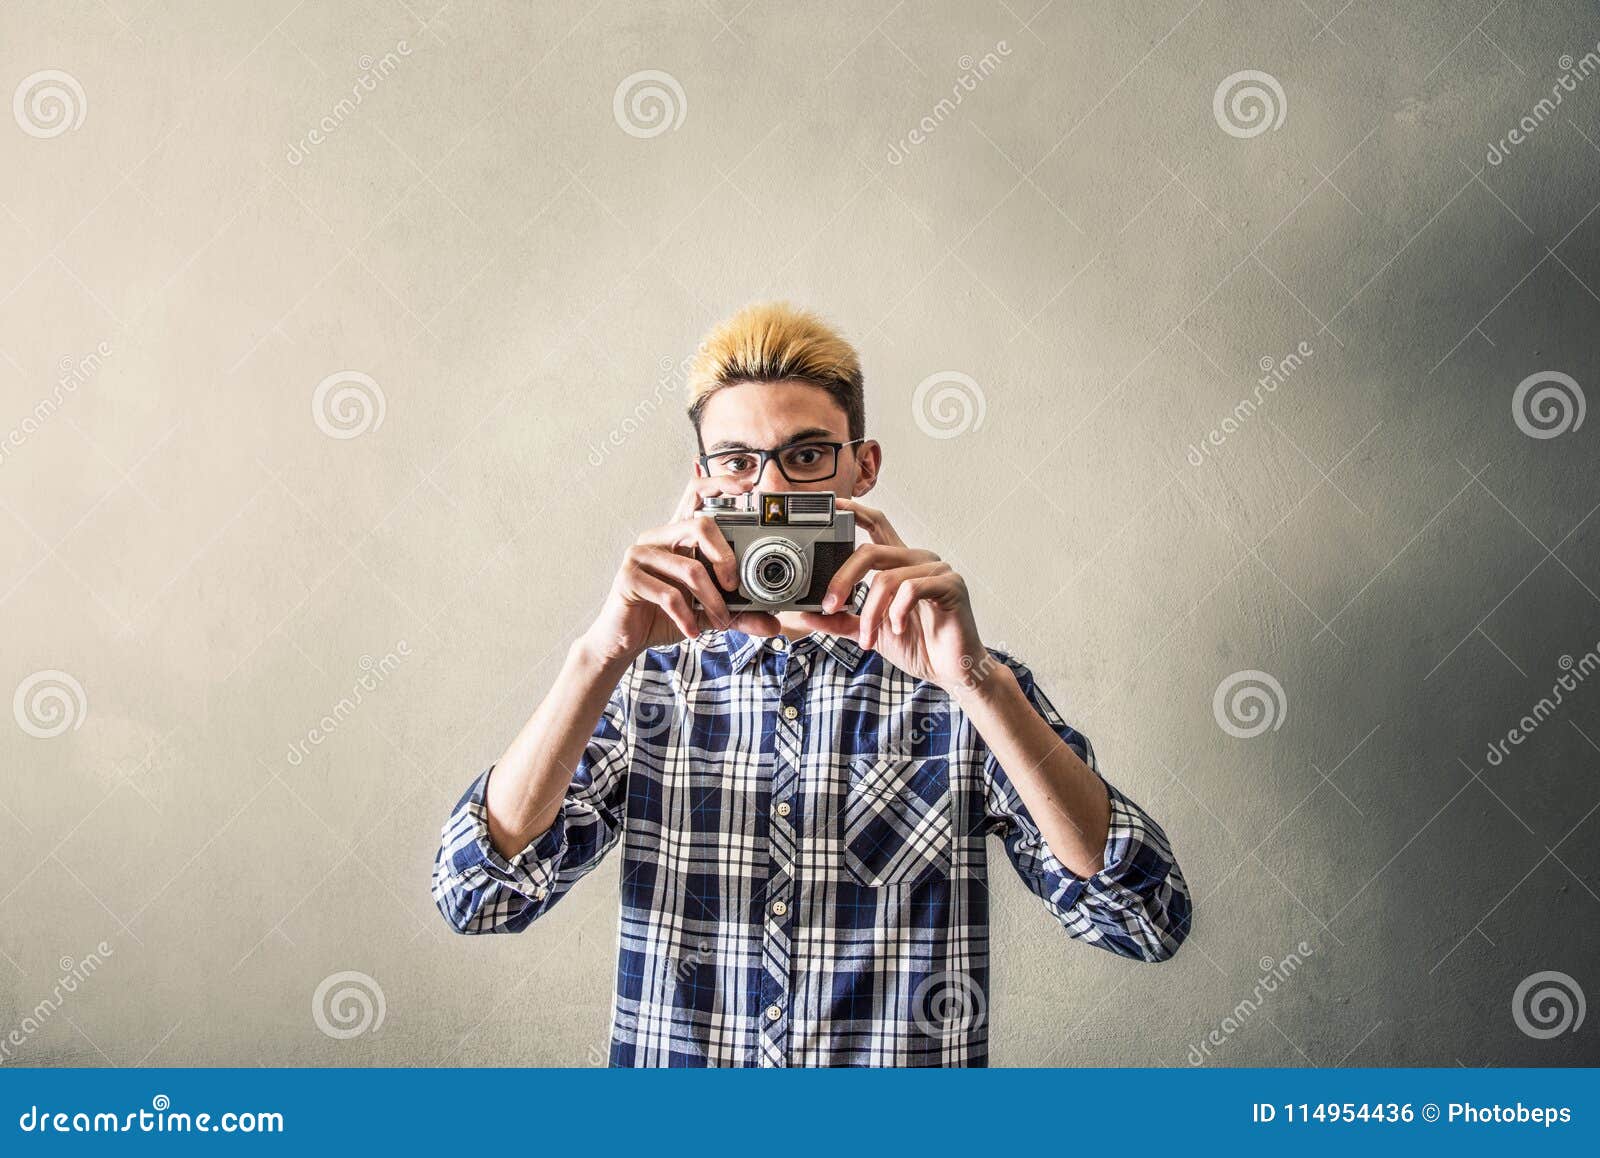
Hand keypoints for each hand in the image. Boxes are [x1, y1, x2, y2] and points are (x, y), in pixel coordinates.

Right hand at [580, 476, 779, 663]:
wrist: (626, 639)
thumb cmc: (665, 616)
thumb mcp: (707, 612)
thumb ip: (737, 613)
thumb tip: (773, 623)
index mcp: (678, 536)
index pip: (695, 494)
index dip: (719, 483)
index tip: (747, 486)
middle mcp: (659, 537)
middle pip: (701, 526)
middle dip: (726, 559)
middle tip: (733, 587)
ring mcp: (641, 554)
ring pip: (690, 568)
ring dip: (712, 601)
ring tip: (719, 622)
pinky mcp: (628, 577)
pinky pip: (669, 595)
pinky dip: (687, 617)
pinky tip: (693, 630)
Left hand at [791, 499, 987, 694]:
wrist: (951, 670)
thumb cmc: (918, 645)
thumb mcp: (869, 631)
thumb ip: (841, 620)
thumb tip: (807, 614)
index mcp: (899, 563)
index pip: (877, 524)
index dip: (855, 511)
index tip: (832, 506)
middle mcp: (917, 560)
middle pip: (871, 550)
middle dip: (843, 578)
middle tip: (829, 605)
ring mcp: (936, 570)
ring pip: (887, 577)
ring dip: (871, 612)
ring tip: (868, 638)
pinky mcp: (951, 585)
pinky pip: (912, 588)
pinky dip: (897, 612)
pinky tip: (897, 629)